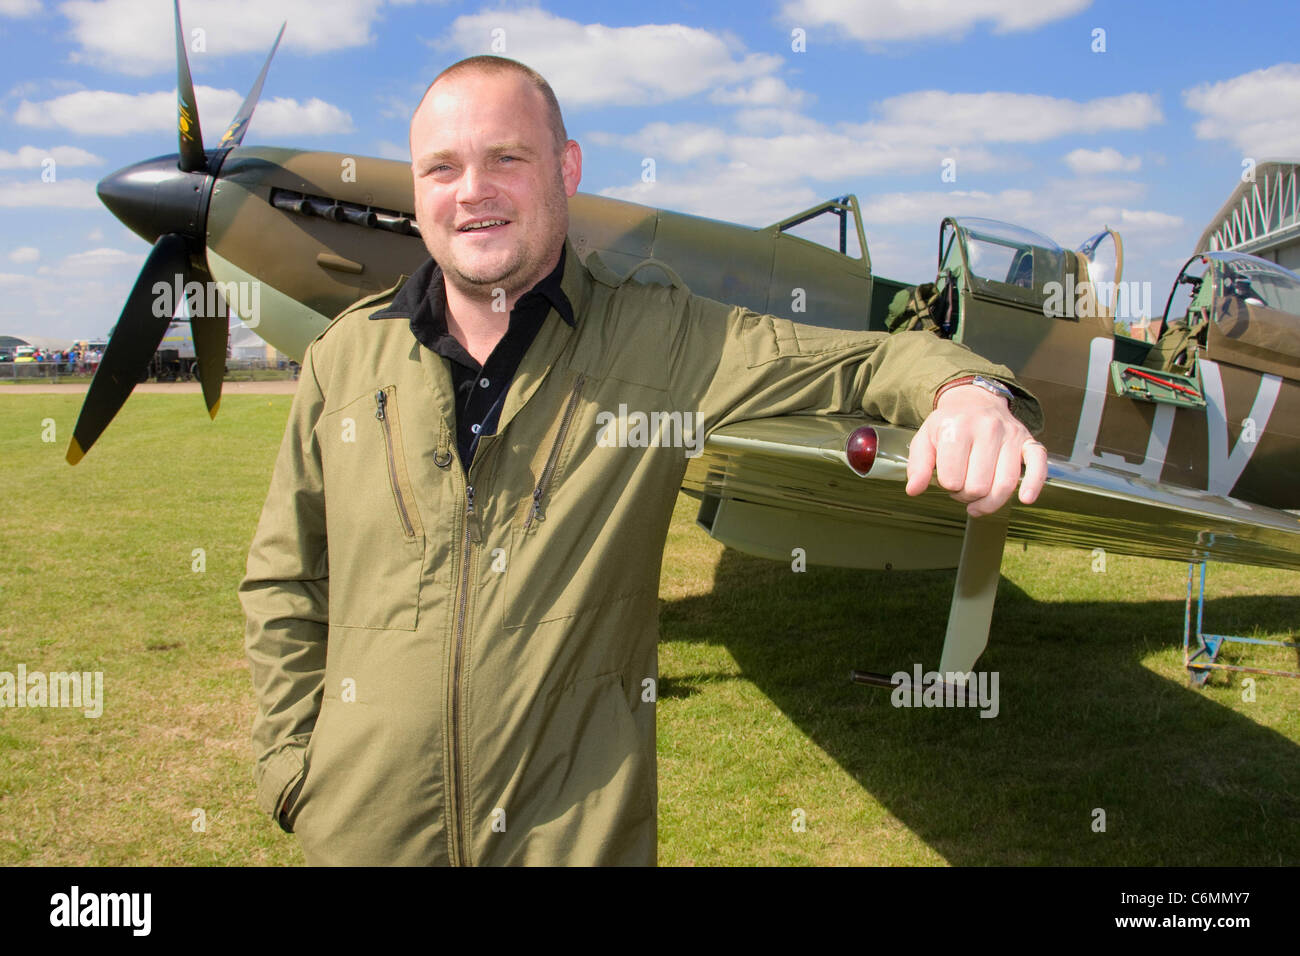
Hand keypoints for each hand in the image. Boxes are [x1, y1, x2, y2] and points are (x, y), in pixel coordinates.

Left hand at [904, 383, 1047, 515]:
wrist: (975, 401)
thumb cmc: (948, 425)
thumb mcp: (925, 439)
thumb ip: (918, 466)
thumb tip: (913, 490)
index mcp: (957, 428)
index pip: (952, 479)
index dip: (948, 486)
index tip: (948, 478)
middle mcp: (986, 429)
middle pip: (978, 486)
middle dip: (967, 494)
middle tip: (963, 485)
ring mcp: (1010, 435)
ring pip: (1005, 484)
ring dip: (990, 501)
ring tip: (979, 500)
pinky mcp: (1029, 441)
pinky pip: (1038, 465)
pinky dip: (1034, 485)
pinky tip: (1025, 499)